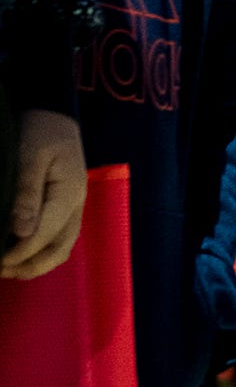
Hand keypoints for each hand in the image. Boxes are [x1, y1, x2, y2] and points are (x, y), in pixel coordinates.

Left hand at [3, 110, 86, 279]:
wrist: (55, 116)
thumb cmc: (41, 132)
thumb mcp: (30, 156)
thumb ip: (27, 194)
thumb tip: (21, 233)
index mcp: (69, 193)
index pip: (46, 233)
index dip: (21, 253)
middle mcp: (77, 205)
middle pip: (60, 249)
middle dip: (30, 266)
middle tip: (0, 270)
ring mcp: (76, 208)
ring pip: (62, 249)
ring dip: (37, 265)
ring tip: (9, 268)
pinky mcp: (69, 208)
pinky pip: (61, 240)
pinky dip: (44, 254)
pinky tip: (24, 255)